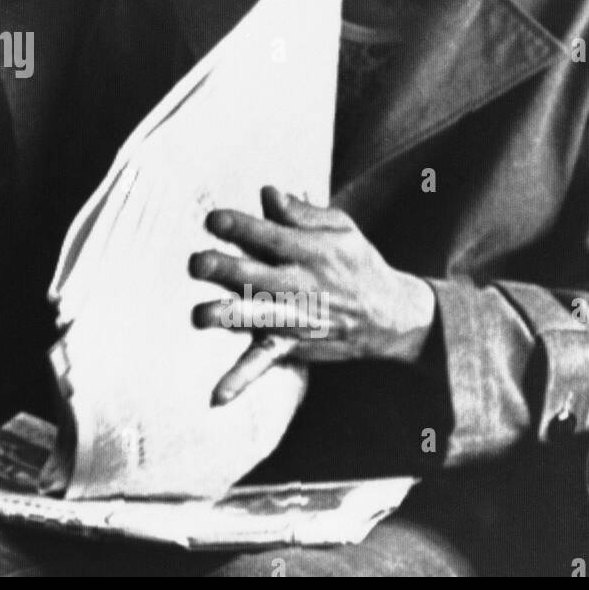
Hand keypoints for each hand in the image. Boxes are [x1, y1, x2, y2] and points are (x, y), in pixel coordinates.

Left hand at [189, 186, 435, 403]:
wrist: (391, 316)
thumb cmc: (357, 263)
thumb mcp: (340, 228)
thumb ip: (301, 212)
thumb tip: (267, 193)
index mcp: (308, 252)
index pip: (270, 236)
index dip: (240, 226)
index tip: (212, 219)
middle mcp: (298, 286)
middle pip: (256, 276)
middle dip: (226, 270)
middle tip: (197, 263)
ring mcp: (293, 319)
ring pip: (255, 318)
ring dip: (228, 317)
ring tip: (200, 316)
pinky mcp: (291, 345)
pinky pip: (263, 363)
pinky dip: (241, 379)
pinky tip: (216, 396)